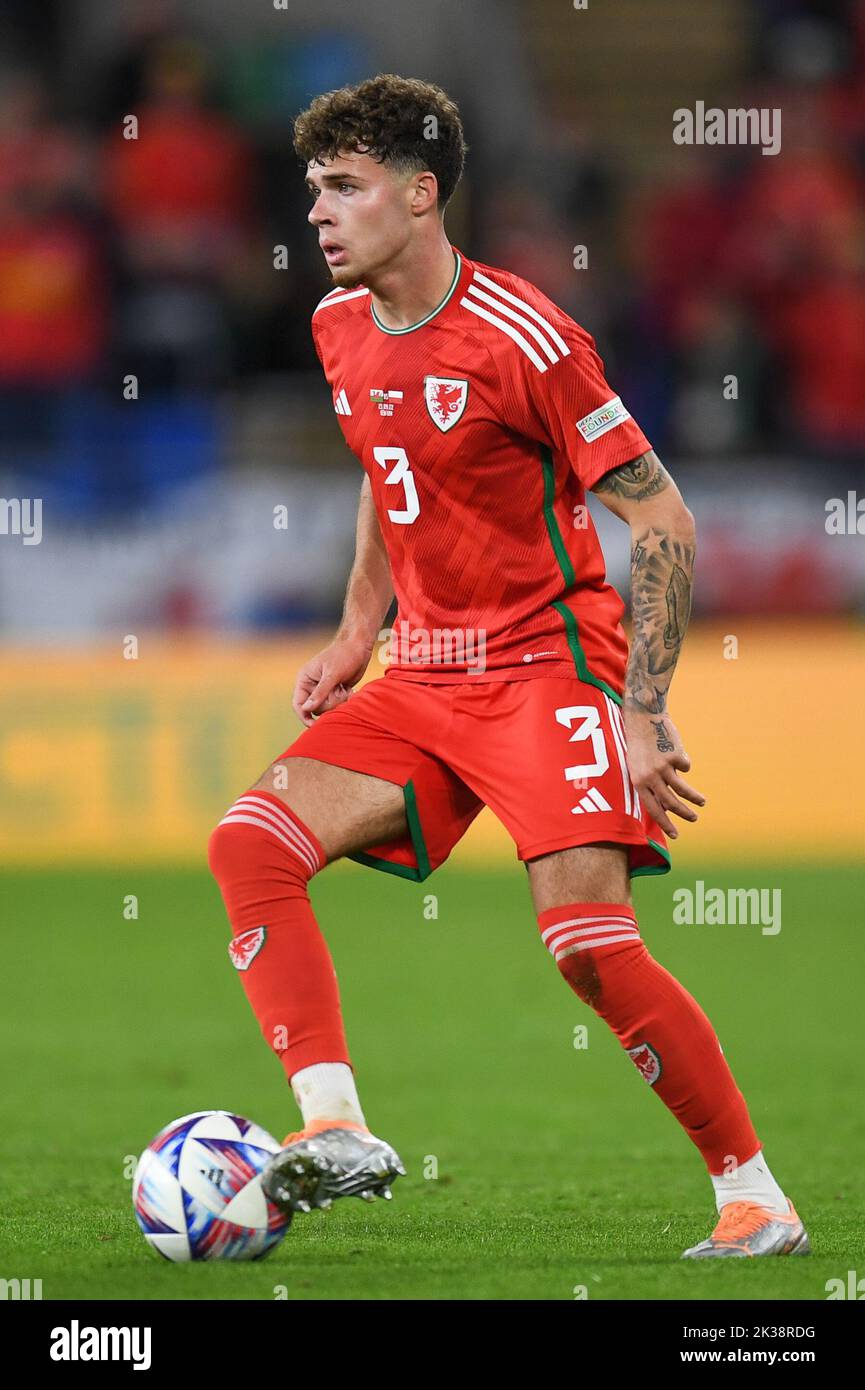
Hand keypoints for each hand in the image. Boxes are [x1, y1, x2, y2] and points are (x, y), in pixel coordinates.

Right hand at [292, 633, 373, 727]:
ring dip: (339, 701)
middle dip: (329, 704)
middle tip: (340, 692)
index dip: (304, 716)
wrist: (359, 647)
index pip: (298, 704)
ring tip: (346, 689)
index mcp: (305, 679)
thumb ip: (320, 692)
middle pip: (315, 708)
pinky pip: (337, 705)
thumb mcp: (332, 674)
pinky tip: (350, 690)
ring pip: (328, 708)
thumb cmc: (344, 655)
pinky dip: (344, 700)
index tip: (314, 725)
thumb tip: (307, 709)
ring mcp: (324, 690)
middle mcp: (312, 686)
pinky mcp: (335, 691)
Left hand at [622, 708, 704, 839]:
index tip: (676, 835)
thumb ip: (651, 784)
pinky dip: (683, 760)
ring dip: (694, 798)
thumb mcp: (638, 766)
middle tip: (694, 819)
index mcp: (638, 781)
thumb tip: (665, 805)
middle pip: (671, 802)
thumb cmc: (640, 743)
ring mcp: (663, 767)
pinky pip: (685, 765)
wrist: (644, 717)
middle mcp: (650, 777)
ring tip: (702, 802)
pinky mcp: (675, 756)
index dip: (665, 823)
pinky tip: (675, 749)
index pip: (652, 808)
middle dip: (684, 813)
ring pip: (683, 788)